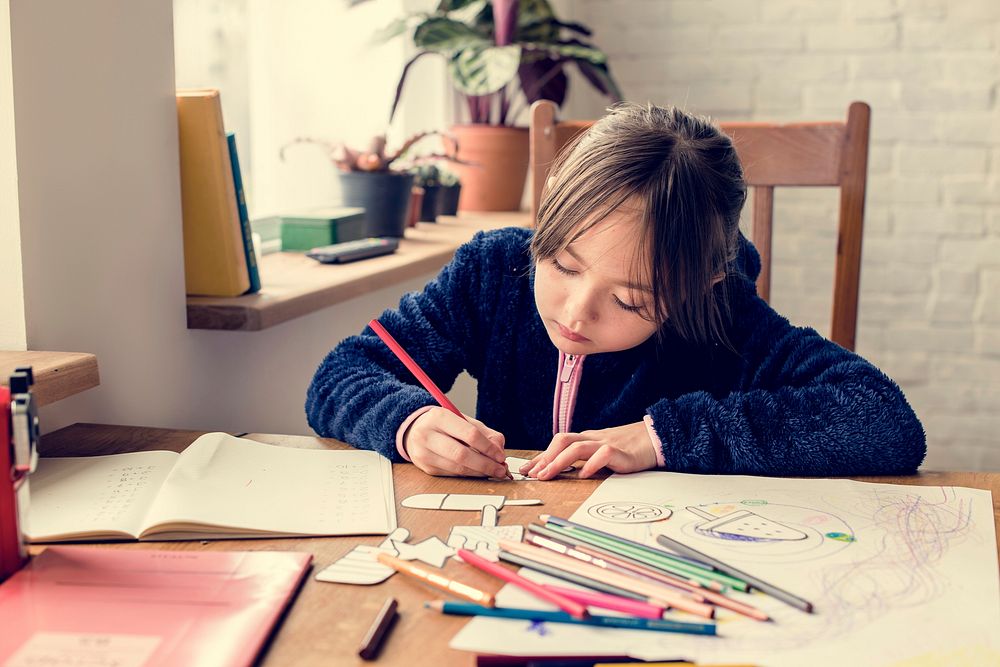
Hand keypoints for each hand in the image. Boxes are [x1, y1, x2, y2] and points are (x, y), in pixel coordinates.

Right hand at [404, 407, 509, 477]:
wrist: (415, 431)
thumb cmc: (443, 425)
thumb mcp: (463, 421)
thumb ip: (484, 432)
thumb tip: (499, 449)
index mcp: (439, 417)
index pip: (469, 434)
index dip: (488, 447)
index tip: (500, 456)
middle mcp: (427, 435)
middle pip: (461, 454)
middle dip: (485, 464)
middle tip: (500, 469)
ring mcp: (424, 453)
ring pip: (457, 467)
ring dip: (479, 472)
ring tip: (493, 471)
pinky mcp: (426, 468)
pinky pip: (453, 474)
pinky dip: (469, 474)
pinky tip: (478, 472)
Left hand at [520, 422, 656, 479]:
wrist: (655, 438)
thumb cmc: (627, 448)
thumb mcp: (600, 453)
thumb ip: (584, 460)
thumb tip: (562, 472)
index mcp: (586, 440)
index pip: (557, 444)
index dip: (540, 456)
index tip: (526, 470)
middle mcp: (592, 439)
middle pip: (562, 441)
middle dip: (545, 457)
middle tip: (533, 474)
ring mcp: (606, 444)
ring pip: (577, 447)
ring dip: (559, 462)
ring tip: (548, 475)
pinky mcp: (621, 452)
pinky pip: (603, 455)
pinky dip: (592, 464)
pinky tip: (584, 474)